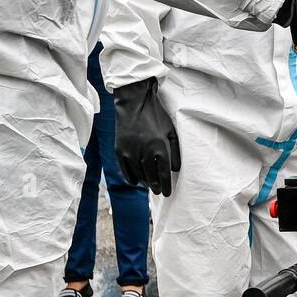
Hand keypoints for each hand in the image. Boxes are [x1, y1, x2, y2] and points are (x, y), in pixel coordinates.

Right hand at [114, 78, 179, 195]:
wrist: (134, 103)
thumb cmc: (156, 117)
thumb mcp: (171, 131)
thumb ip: (175, 151)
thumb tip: (175, 170)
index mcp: (160, 146)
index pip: (163, 173)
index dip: (166, 186)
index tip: (167, 193)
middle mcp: (145, 151)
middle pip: (151, 177)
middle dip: (156, 187)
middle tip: (158, 191)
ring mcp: (131, 151)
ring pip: (138, 175)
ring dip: (144, 183)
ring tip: (149, 186)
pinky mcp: (120, 150)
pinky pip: (125, 170)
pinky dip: (131, 178)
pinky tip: (136, 181)